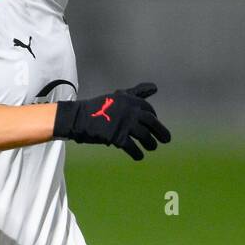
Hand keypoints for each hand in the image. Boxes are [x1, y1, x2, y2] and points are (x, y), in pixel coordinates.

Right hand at [53, 82, 169, 160]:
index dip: (154, 120)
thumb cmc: (99, 107)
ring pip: (144, 136)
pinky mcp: (117, 137)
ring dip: (150, 144)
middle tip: (166, 140)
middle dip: (160, 132)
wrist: (78, 117)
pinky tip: (139, 156)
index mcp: (130, 100)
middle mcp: (130, 111)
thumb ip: (138, 92)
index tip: (154, 126)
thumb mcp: (120, 96)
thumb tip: (155, 88)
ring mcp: (124, 124)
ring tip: (152, 148)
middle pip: (151, 123)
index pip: (149, 111)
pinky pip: (132, 147)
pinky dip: (137, 153)